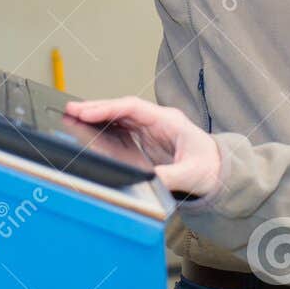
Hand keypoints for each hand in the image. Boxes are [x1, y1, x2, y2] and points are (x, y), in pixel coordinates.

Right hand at [65, 97, 222, 196]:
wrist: (219, 171)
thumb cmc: (209, 168)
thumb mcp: (192, 174)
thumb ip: (171, 176)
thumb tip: (150, 180)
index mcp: (168, 121)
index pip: (133, 108)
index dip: (108, 108)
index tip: (87, 112)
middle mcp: (157, 121)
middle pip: (121, 109)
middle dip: (96, 108)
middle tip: (70, 110)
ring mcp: (150, 129)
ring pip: (118, 116)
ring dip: (97, 116)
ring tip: (72, 116)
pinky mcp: (145, 140)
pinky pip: (121, 128)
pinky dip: (103, 126)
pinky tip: (88, 128)